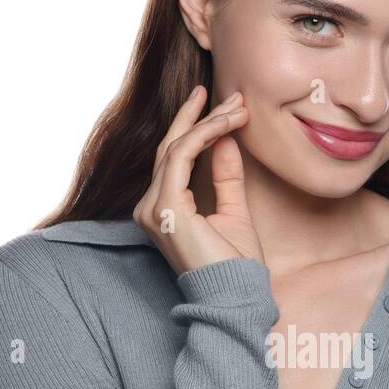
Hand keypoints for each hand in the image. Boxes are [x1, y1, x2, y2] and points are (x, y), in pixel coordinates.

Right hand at [133, 85, 265, 272]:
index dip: (198, 128)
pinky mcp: (166, 207)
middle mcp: (150, 207)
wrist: (236, 296)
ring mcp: (154, 207)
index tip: (228, 108)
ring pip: (176, 147)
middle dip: (199, 115)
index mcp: (163, 209)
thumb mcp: (234, 210)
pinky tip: (226, 124)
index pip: (174, 158)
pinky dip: (204, 135)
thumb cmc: (236, 265)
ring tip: (238, 107)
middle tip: (225, 92)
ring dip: (209, 122)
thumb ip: (226, 176)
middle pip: (170, 147)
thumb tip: (226, 140)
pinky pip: (181, 156)